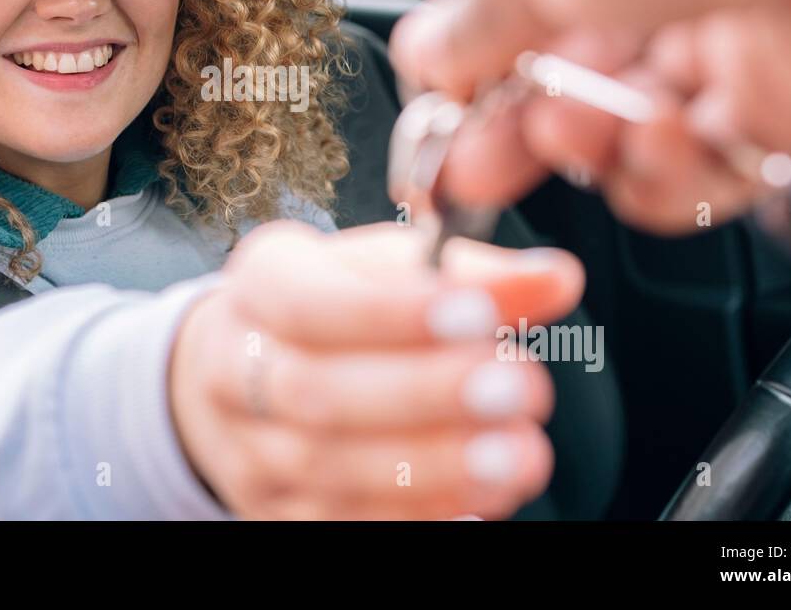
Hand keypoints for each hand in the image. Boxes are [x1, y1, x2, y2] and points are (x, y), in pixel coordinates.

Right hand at [168, 221, 584, 519]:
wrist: (249, 374)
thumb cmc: (337, 305)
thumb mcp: (389, 267)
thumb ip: (470, 272)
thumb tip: (556, 279)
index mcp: (259, 289)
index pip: (309, 304)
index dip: (391, 314)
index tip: (480, 315)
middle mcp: (234, 372)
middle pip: (317, 393)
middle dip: (425, 394)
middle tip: (520, 389)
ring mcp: (250, 452)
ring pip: (330, 471)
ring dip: (435, 466)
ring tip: (521, 451)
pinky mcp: (275, 514)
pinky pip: (342, 523)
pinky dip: (417, 514)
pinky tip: (483, 495)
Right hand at [421, 0, 790, 234]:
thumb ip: (473, 25)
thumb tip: (424, 62)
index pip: (506, 28)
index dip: (463, 90)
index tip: (431, 140)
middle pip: (559, 92)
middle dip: (512, 139)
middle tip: (474, 175)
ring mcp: (717, 42)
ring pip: (624, 142)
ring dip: (595, 150)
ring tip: (589, 126)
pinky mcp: (783, 100)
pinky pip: (703, 173)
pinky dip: (673, 176)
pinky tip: (670, 138)